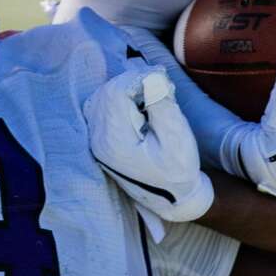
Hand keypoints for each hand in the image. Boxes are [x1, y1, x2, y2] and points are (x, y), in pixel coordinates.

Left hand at [84, 66, 214, 222]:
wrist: (174, 199)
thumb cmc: (178, 170)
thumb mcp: (177, 137)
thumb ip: (162, 104)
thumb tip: (151, 76)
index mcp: (113, 141)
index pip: (115, 92)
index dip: (138, 77)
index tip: (161, 77)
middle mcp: (98, 140)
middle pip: (106, 92)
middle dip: (133, 81)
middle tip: (161, 83)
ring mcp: (97, 141)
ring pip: (103, 97)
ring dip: (127, 88)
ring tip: (153, 92)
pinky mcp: (102, 139)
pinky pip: (104, 107)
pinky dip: (121, 98)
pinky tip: (141, 103)